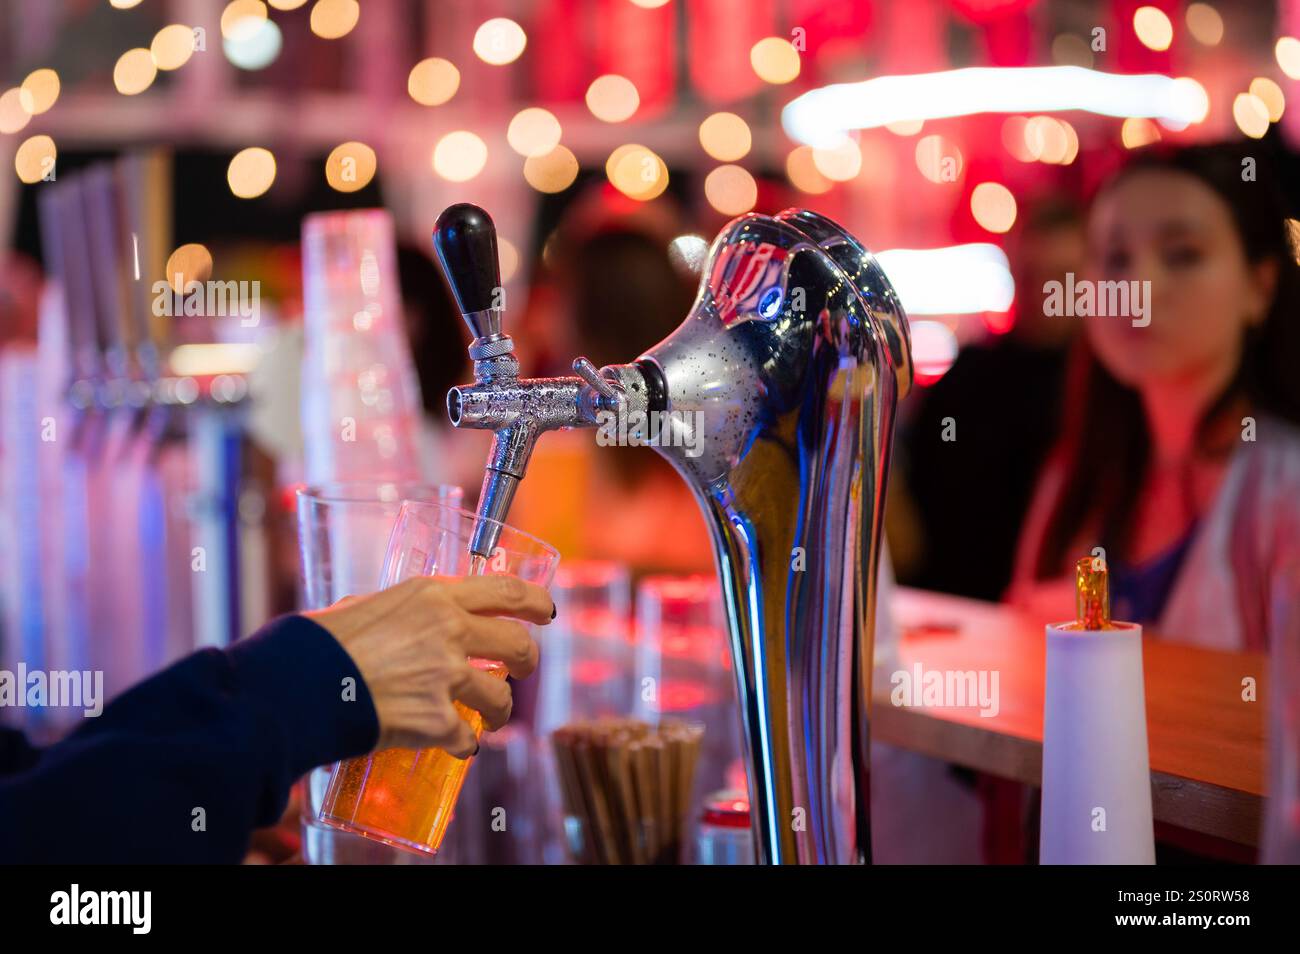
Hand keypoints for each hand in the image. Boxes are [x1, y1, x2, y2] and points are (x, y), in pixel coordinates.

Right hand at [306, 575, 553, 756]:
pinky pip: (468, 737)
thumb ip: (393, 610)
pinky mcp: (437, 721)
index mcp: (434, 596)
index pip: (506, 590)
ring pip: (501, 697)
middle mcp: (450, 631)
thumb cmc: (319, 643)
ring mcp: (447, 677)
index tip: (545, 611)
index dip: (534, 601)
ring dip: (500, 710)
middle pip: (518, 644)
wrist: (298, 685)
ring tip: (491, 718)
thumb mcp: (363, 606)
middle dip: (528, 660)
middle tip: (521, 669)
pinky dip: (465, 745)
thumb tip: (393, 617)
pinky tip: (458, 746)